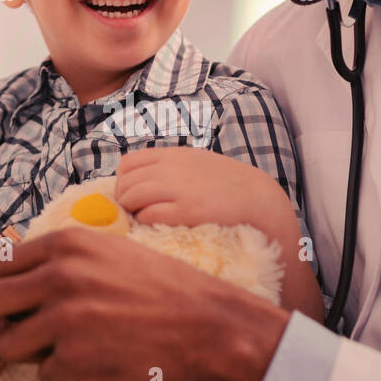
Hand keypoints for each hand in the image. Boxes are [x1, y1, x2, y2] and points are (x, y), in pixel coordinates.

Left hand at [0, 226, 290, 380]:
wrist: (209, 324)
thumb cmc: (164, 290)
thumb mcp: (109, 254)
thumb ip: (61, 261)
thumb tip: (10, 281)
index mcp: (66, 244)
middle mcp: (60, 276)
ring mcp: (65, 318)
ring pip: (8, 346)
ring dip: (29, 355)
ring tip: (64, 351)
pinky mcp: (76, 358)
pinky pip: (44, 375)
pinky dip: (63, 376)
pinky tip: (94, 364)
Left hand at [115, 147, 297, 239]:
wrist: (257, 198)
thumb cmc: (227, 184)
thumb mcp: (197, 163)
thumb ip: (170, 167)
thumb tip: (141, 181)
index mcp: (173, 155)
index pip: (128, 163)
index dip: (123, 181)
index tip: (130, 195)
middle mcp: (172, 169)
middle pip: (126, 182)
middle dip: (123, 200)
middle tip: (133, 213)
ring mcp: (178, 189)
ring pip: (132, 197)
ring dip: (131, 211)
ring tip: (141, 220)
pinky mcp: (185, 211)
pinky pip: (148, 215)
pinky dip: (145, 222)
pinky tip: (155, 225)